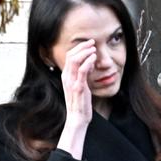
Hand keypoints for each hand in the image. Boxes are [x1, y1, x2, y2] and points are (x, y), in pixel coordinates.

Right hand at [57, 40, 96, 158]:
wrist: (77, 118)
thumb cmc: (80, 102)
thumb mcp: (80, 85)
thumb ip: (83, 74)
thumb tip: (90, 63)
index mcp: (66, 76)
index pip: (69, 56)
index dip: (78, 48)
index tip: (89, 44)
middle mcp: (66, 77)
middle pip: (71, 55)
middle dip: (82, 47)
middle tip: (92, 42)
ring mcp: (71, 82)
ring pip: (75, 61)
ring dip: (85, 52)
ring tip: (94, 49)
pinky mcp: (78, 87)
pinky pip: (82, 71)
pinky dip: (88, 62)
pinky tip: (94, 58)